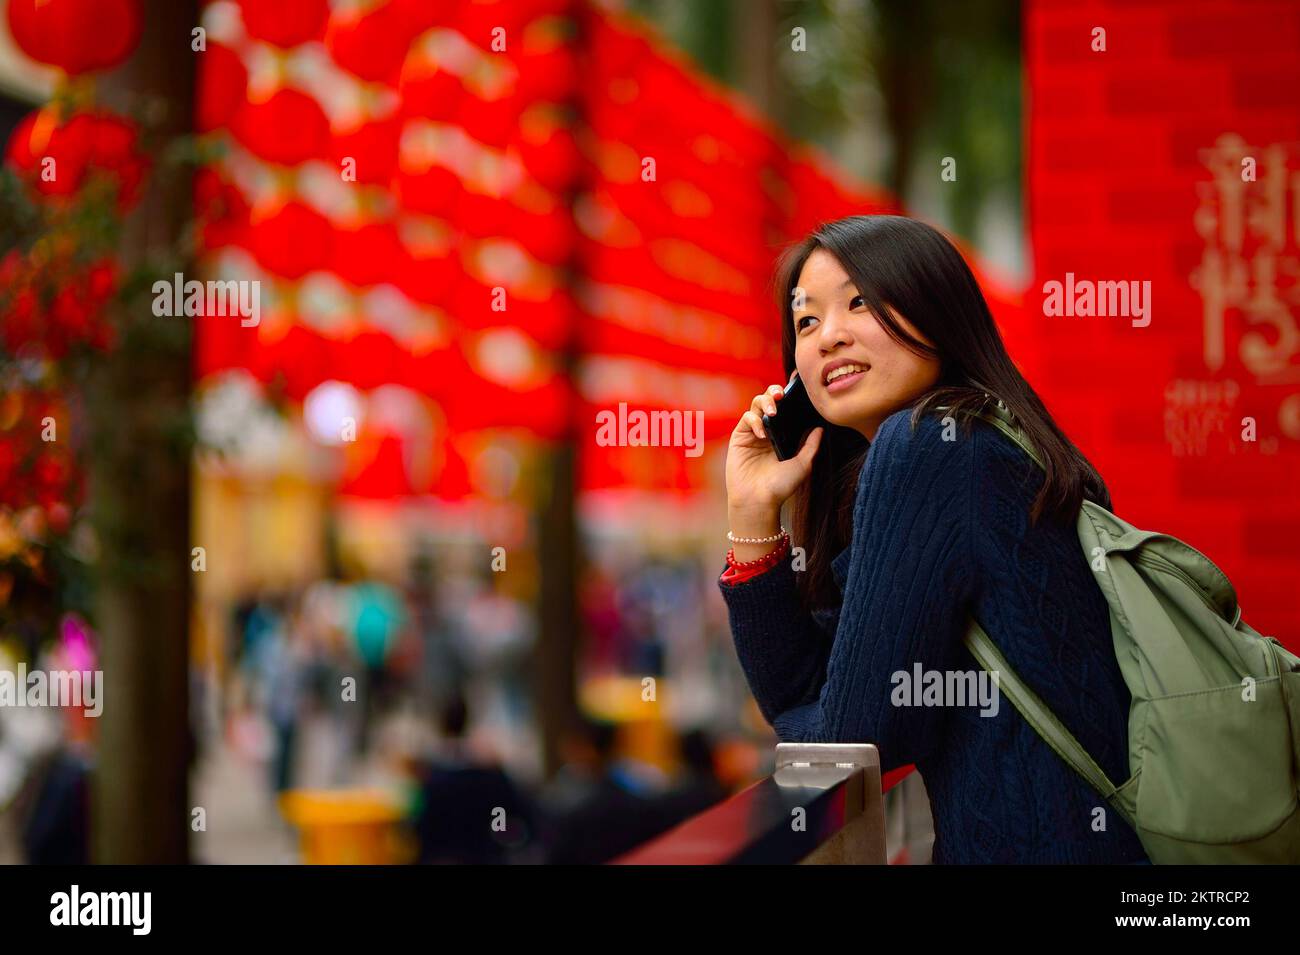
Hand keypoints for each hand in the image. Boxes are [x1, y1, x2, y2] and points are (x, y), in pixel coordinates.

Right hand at [725, 383, 823, 528]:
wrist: (759, 501)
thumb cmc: (781, 487)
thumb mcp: (802, 465)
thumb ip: (810, 445)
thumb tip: (821, 428)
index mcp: (783, 434)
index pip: (787, 408)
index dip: (791, 395)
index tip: (799, 383)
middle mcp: (768, 430)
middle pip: (770, 399)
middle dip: (775, 392)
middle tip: (782, 394)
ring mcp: (753, 432)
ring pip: (756, 404)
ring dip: (765, 401)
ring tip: (773, 411)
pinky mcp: (739, 437)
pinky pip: (746, 418)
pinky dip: (754, 420)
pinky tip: (762, 433)